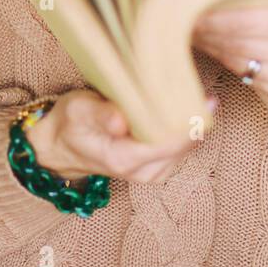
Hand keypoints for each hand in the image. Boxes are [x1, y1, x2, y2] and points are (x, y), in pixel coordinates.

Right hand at [25, 88, 215, 185]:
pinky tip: (184, 111)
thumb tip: (121, 121)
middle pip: (182, 147)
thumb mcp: (78, 110)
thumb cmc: (70, 124)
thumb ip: (100, 114)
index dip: (188, 123)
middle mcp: (142, 172)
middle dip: (194, 120)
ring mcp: (151, 173)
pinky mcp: (156, 169)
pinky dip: (184, 131)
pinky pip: (180, 149)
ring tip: (196, 98)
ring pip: (185, 149)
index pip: (167, 144)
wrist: (62, 147)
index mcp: (124, 159)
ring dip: (191, 125)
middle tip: (205, 93)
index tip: (204, 99)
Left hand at [191, 0, 267, 97]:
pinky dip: (223, 58)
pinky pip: (243, 74)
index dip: (214, 18)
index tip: (190, 10)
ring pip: (236, 61)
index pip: (246, 22)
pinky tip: (210, 45)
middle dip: (206, 32)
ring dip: (210, 46)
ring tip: (191, 30)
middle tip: (180, 20)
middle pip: (238, 44)